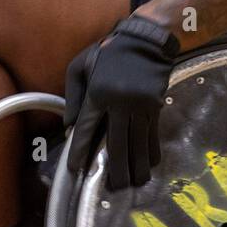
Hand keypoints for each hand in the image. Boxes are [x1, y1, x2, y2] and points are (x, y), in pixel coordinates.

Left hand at [64, 15, 179, 189]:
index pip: (88, 129)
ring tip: (134, 183)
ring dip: (136, 166)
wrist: (145, 39)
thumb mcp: (80, 65)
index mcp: (98, 93)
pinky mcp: (156, 106)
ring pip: (138, 143)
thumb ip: (72, 95)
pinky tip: (150, 165)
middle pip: (116, 143)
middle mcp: (120, 102)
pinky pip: (153, 134)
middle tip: (114, 187)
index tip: (75, 169)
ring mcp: (140, 106)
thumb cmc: (108, 52)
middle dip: (115, 168)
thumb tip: (70, 126)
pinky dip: (151, 151)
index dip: (80, 150)